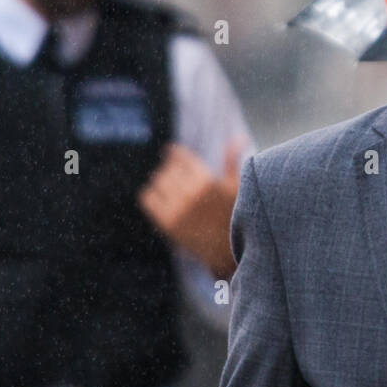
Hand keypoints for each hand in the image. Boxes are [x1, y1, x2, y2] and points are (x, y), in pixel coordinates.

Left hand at [138, 140, 244, 279]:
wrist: (228, 250)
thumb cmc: (234, 214)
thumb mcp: (236, 186)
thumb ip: (232, 160)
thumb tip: (239, 136)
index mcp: (207, 180)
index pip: (182, 157)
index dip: (175, 153)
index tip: (171, 152)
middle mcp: (190, 193)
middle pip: (168, 169)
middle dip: (171, 170)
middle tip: (176, 175)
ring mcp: (177, 208)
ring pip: (157, 182)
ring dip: (162, 182)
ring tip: (170, 187)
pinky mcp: (166, 223)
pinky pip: (148, 199)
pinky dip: (151, 195)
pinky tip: (161, 198)